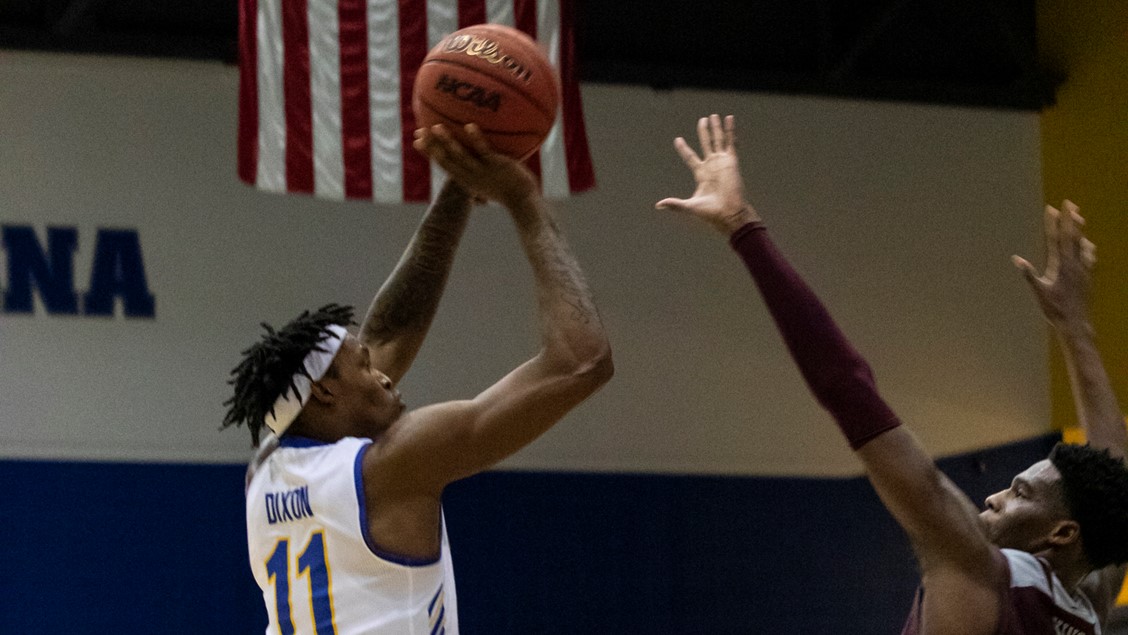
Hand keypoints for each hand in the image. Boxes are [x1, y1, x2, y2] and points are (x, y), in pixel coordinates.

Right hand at [414, 124, 537, 208]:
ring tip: (436, 127)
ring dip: (446, 142)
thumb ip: (481, 168)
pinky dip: (475, 139)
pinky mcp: (495, 165)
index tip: (417, 141)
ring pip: (460, 155)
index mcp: (465, 178)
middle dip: (431, 146)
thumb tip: (477, 158)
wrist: (522, 200)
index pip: (443, 164)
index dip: (428, 152)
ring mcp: (481, 171)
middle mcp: (469, 176)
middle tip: (419, 131)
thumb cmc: (508, 190)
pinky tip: (469, 126)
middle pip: (445, 159)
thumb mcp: (489, 181)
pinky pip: (483, 150)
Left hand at [655, 114, 760, 233]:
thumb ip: (675, 204)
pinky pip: (730, 142)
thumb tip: (658, 205)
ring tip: (714, 116)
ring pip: (718, 140)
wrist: (729, 213)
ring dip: (716, 128)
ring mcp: (722, 162)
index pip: (690, 157)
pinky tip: (729, 119)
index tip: (678, 140)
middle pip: (705, 143)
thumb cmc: (711, 212)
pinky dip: (730, 130)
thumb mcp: (690, 206)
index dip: (684, 149)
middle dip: (704, 132)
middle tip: (702, 120)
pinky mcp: (731, 161)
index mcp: (701, 174)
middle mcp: (712, 166)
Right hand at [1012, 200, 1096, 327]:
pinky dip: (1087, 247)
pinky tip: (1088, 244)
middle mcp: (1074, 263)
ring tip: (1079, 216)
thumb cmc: (1054, 309)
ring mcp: (1082, 269)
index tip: (1052, 209)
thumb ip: (1029, 274)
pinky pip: (1089, 256)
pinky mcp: (1087, 275)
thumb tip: (1017, 259)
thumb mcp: (1039, 292)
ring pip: (1082, 244)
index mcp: (1061, 265)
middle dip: (1070, 219)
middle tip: (1070, 203)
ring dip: (1079, 229)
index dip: (1054, 223)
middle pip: (1072, 236)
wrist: (1075, 322)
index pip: (1056, 239)